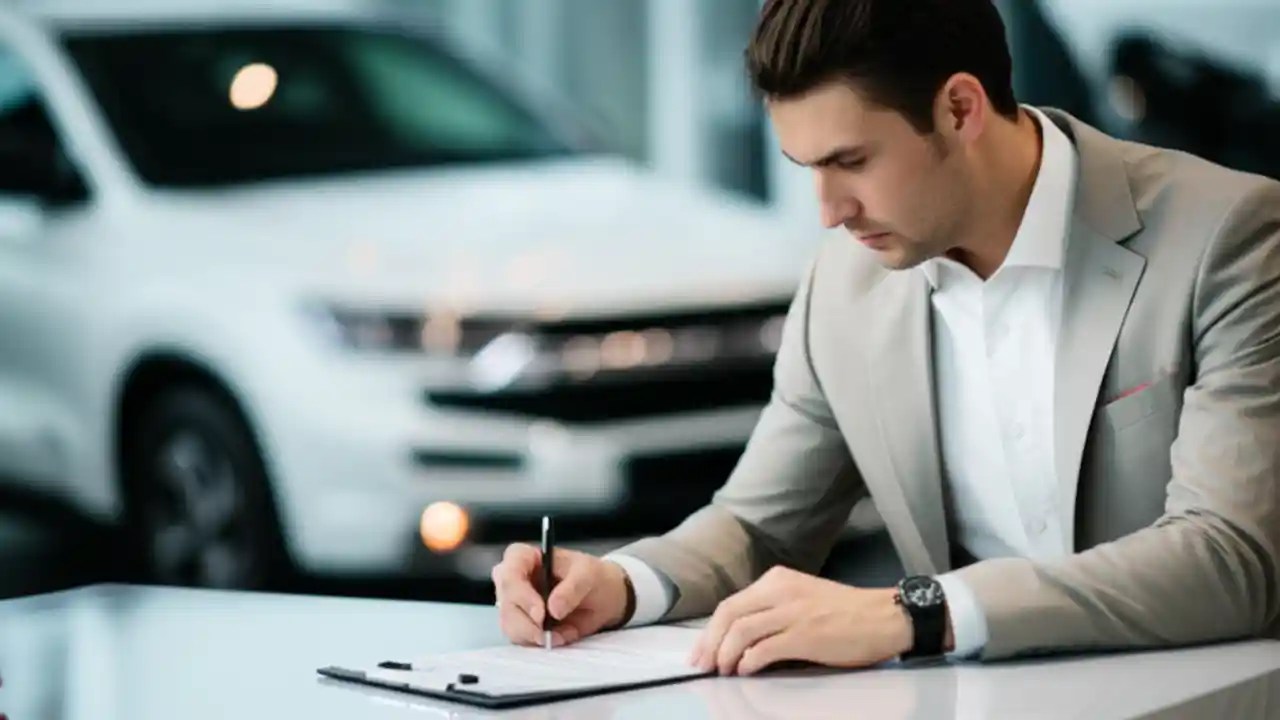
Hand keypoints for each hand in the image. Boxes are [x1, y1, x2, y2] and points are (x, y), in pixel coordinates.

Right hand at [491, 544, 629, 647]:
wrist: (601, 596)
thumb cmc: (590, 576)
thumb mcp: (588, 574)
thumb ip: (572, 588)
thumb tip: (554, 608)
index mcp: (524, 557)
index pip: (509, 572)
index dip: (520, 594)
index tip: (540, 613)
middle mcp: (513, 580)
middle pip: (506, 603)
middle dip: (527, 623)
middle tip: (549, 632)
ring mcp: (514, 604)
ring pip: (510, 625)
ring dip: (535, 636)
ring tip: (561, 633)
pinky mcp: (520, 624)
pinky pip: (520, 639)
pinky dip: (539, 643)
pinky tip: (558, 636)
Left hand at [688, 566, 913, 675]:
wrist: (884, 616)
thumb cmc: (846, 611)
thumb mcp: (802, 597)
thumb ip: (772, 609)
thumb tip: (740, 637)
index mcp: (777, 580)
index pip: (730, 603)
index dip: (710, 630)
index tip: (701, 650)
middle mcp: (780, 591)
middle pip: (729, 615)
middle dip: (710, 643)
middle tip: (702, 664)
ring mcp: (793, 612)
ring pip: (741, 632)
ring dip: (726, 655)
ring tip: (724, 671)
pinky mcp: (805, 635)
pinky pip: (764, 649)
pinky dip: (748, 662)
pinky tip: (746, 671)